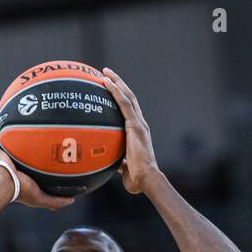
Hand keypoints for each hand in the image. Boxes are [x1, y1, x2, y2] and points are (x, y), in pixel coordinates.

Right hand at [0, 115, 73, 209]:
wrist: (3, 183)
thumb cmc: (20, 190)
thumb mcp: (41, 197)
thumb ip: (55, 200)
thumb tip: (71, 200)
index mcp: (12, 174)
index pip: (18, 165)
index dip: (24, 160)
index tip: (33, 153)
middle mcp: (1, 164)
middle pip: (6, 150)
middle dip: (12, 143)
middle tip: (23, 134)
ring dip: (0, 132)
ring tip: (9, 120)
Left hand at [101, 68, 161, 194]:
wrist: (146, 179)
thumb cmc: (137, 179)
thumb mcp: (125, 168)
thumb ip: (119, 162)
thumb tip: (109, 163)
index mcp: (139, 133)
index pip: (130, 111)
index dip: (122, 99)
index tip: (112, 90)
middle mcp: (140, 124)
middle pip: (129, 98)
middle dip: (119, 85)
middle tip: (107, 74)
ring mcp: (139, 123)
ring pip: (127, 96)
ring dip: (116, 82)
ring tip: (105, 72)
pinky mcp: (135, 125)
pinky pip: (123, 103)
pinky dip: (115, 90)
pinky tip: (105, 82)